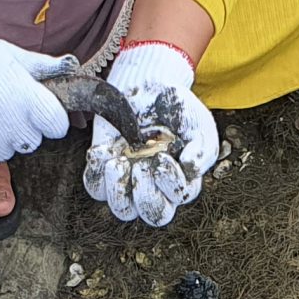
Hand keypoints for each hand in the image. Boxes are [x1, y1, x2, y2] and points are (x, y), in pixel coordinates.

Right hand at [0, 18, 71, 167]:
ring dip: (0, 138)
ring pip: (6, 151)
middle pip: (32, 141)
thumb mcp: (9, 54)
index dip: (51, 118)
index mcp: (23, 96)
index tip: (42, 112)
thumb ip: (42, 67)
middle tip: (6, 107)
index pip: (56, 125)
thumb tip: (69, 67)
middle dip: (24, 127)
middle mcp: (6, 121)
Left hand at [84, 42, 217, 227]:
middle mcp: (156, 186)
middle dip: (146, 194)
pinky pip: (96, 188)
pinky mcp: (106, 169)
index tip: (162, 156)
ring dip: (118, 190)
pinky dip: (97, 174)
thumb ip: (202, 148)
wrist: (148, 84)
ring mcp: (129, 180)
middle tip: (142, 166)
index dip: (170, 183)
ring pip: (122, 210)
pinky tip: (103, 151)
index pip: (178, 198)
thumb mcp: (198, 124)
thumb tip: (190, 168)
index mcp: (182, 178)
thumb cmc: (176, 107)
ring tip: (119, 162)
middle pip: (152, 214)